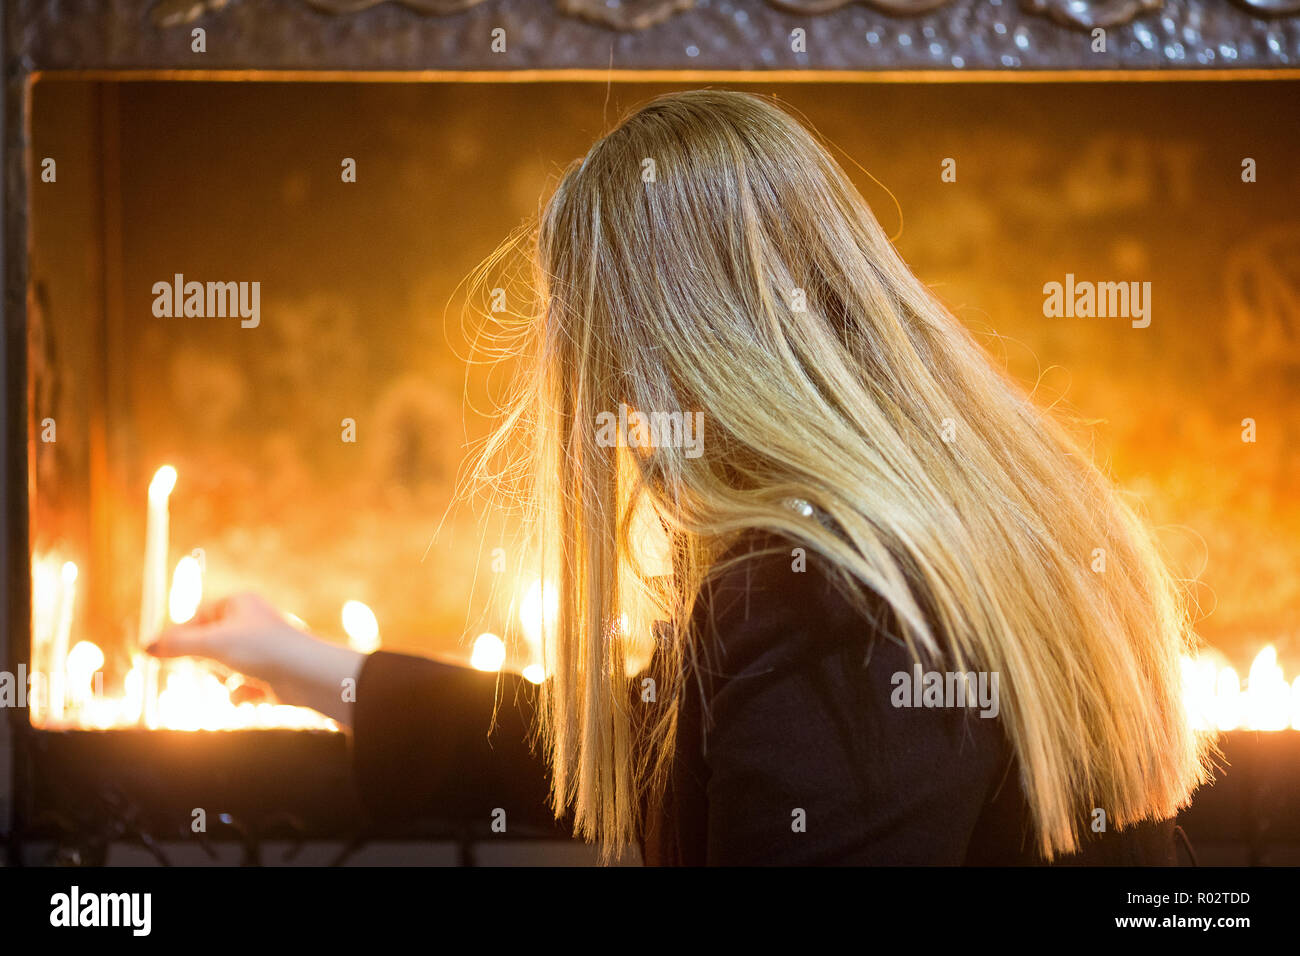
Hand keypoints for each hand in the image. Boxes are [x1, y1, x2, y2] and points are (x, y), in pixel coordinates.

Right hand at [148, 593, 364, 725]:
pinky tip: (253, 697)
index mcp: (238, 603)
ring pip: (222, 670)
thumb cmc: (264, 649)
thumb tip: (145, 647)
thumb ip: (177, 646)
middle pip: (207, 647)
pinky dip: (241, 695)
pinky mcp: (269, 673)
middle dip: (207, 666)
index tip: (160, 656)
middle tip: (210, 671)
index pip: (195, 618)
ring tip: (237, 683)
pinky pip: (239, 686)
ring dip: (223, 682)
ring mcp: (260, 648)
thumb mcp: (212, 644)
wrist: (309, 676)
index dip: (180, 639)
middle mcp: (250, 622)